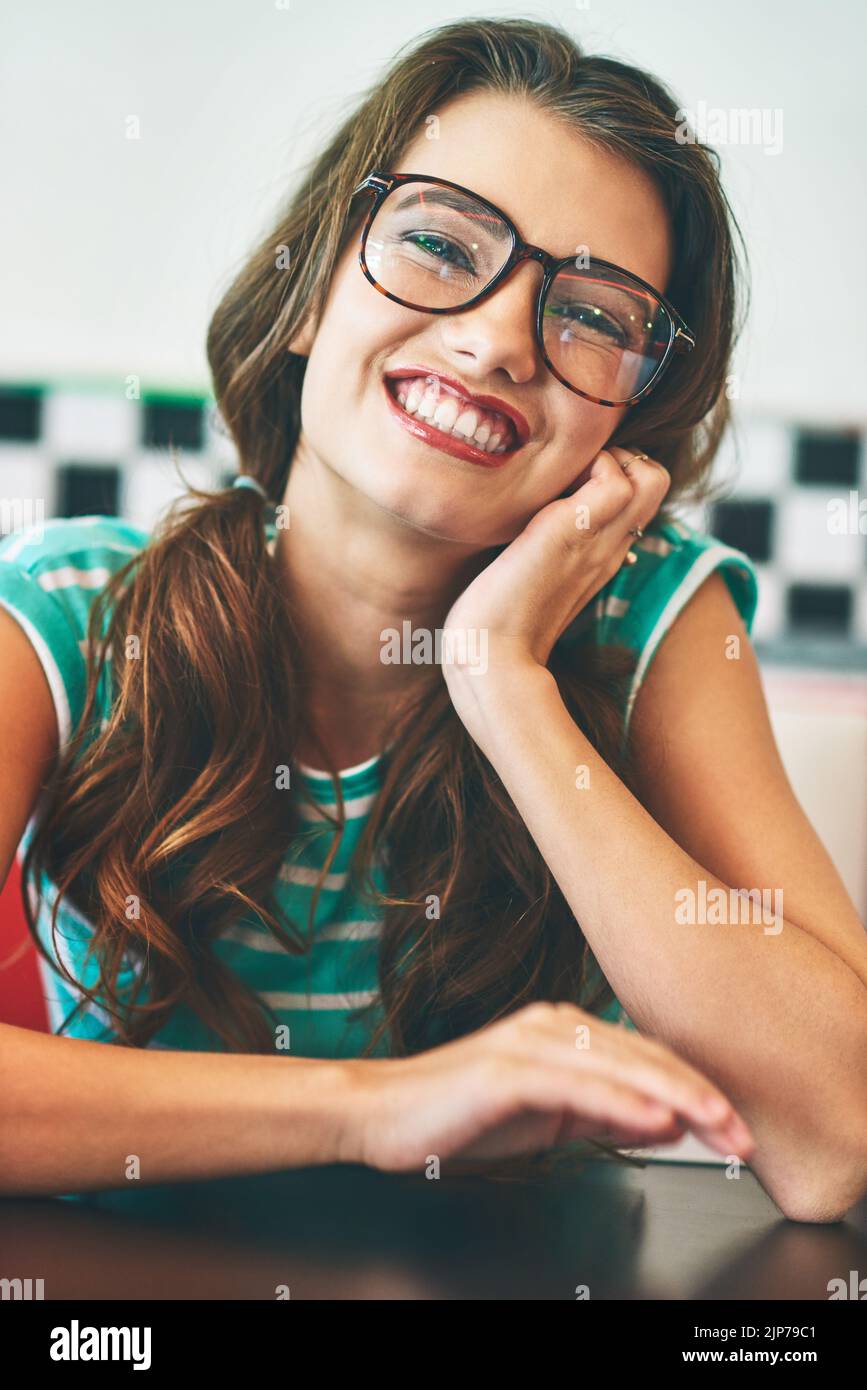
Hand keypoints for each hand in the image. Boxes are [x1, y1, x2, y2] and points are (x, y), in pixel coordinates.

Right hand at [346, 1001, 753, 1171]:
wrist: (384, 1114)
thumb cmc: (462, 1115)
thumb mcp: (549, 1119)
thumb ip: (607, 1114)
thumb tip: (669, 1120)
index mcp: (563, 1028)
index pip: (646, 1056)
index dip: (698, 1090)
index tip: (736, 1127)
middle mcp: (552, 1023)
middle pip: (644, 1057)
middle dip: (703, 1097)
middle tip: (744, 1134)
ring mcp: (528, 1042)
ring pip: (620, 1066)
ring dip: (677, 1098)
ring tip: (720, 1126)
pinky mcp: (505, 1069)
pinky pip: (576, 1086)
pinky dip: (621, 1102)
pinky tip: (656, 1120)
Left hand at [441, 446, 669, 678]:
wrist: (491, 654)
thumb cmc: (496, 617)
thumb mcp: (528, 570)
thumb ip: (541, 543)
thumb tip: (522, 519)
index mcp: (601, 554)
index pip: (635, 496)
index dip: (608, 473)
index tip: (564, 483)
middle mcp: (611, 545)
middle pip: (655, 479)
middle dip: (616, 456)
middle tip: (568, 474)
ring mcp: (600, 539)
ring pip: (651, 474)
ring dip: (608, 458)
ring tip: (562, 481)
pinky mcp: (578, 530)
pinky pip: (616, 477)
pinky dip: (588, 466)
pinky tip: (550, 491)